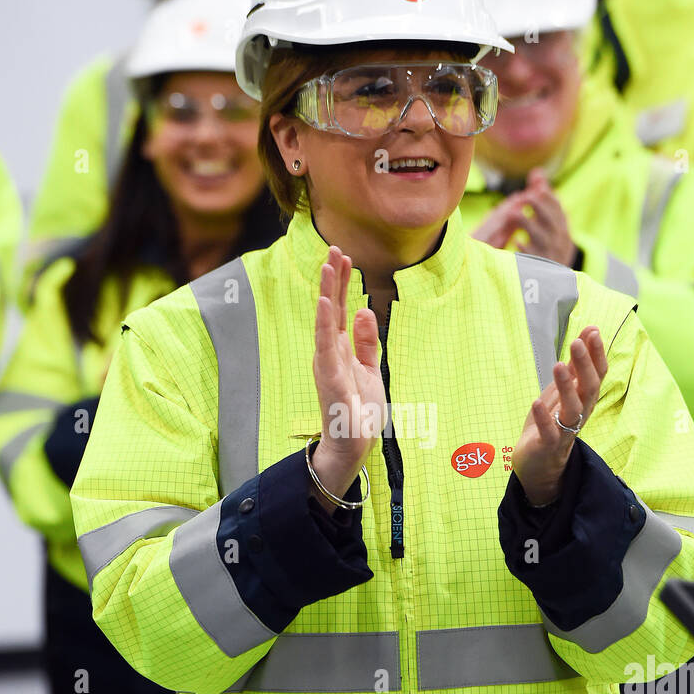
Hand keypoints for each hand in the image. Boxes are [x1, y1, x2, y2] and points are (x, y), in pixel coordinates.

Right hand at [311, 246, 385, 511]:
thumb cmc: (359, 411)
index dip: (342, 283)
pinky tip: (323, 301)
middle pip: (329, 308)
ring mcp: (327, 362)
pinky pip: (325, 344)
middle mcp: (329, 352)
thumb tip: (365, 310)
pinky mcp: (329, 376)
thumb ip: (367, 342)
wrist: (353, 444)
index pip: (339, 309)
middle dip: (333, 278)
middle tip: (335, 248)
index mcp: (340, 349)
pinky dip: (323, 322)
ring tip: (328, 265)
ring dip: (326, 292)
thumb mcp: (370, 370)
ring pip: (325, 320)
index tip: (345, 257)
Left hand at [472, 169, 576, 267]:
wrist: (558, 276)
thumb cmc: (549, 238)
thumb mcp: (551, 219)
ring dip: (529, 225)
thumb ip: (543, 195)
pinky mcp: (539, 267)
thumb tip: (537, 172)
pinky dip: (525, 248)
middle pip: (551, 221)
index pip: (559, 209)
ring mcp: (550, 253)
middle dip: (539, 208)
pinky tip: (516, 240)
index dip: (549, 198)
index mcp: (562, 226)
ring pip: (542, 237)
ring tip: (515, 214)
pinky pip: (533, 257)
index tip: (538, 187)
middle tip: (525, 197)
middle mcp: (559, 239)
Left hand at [512, 326, 606, 505]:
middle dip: (585, 365)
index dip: (597, 354)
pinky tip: (536, 403)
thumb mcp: (563, 390)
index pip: (597, 374)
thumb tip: (590, 331)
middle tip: (577, 343)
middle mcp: (580, 414)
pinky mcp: (548, 446)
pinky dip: (544, 418)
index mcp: (584, 399)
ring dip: (566, 387)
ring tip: (558, 365)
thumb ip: (575, 365)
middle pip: (589, 388)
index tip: (593, 331)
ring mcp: (565, 431)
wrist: (538, 464)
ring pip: (573, 409)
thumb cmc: (551, 423)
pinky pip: (549, 432)